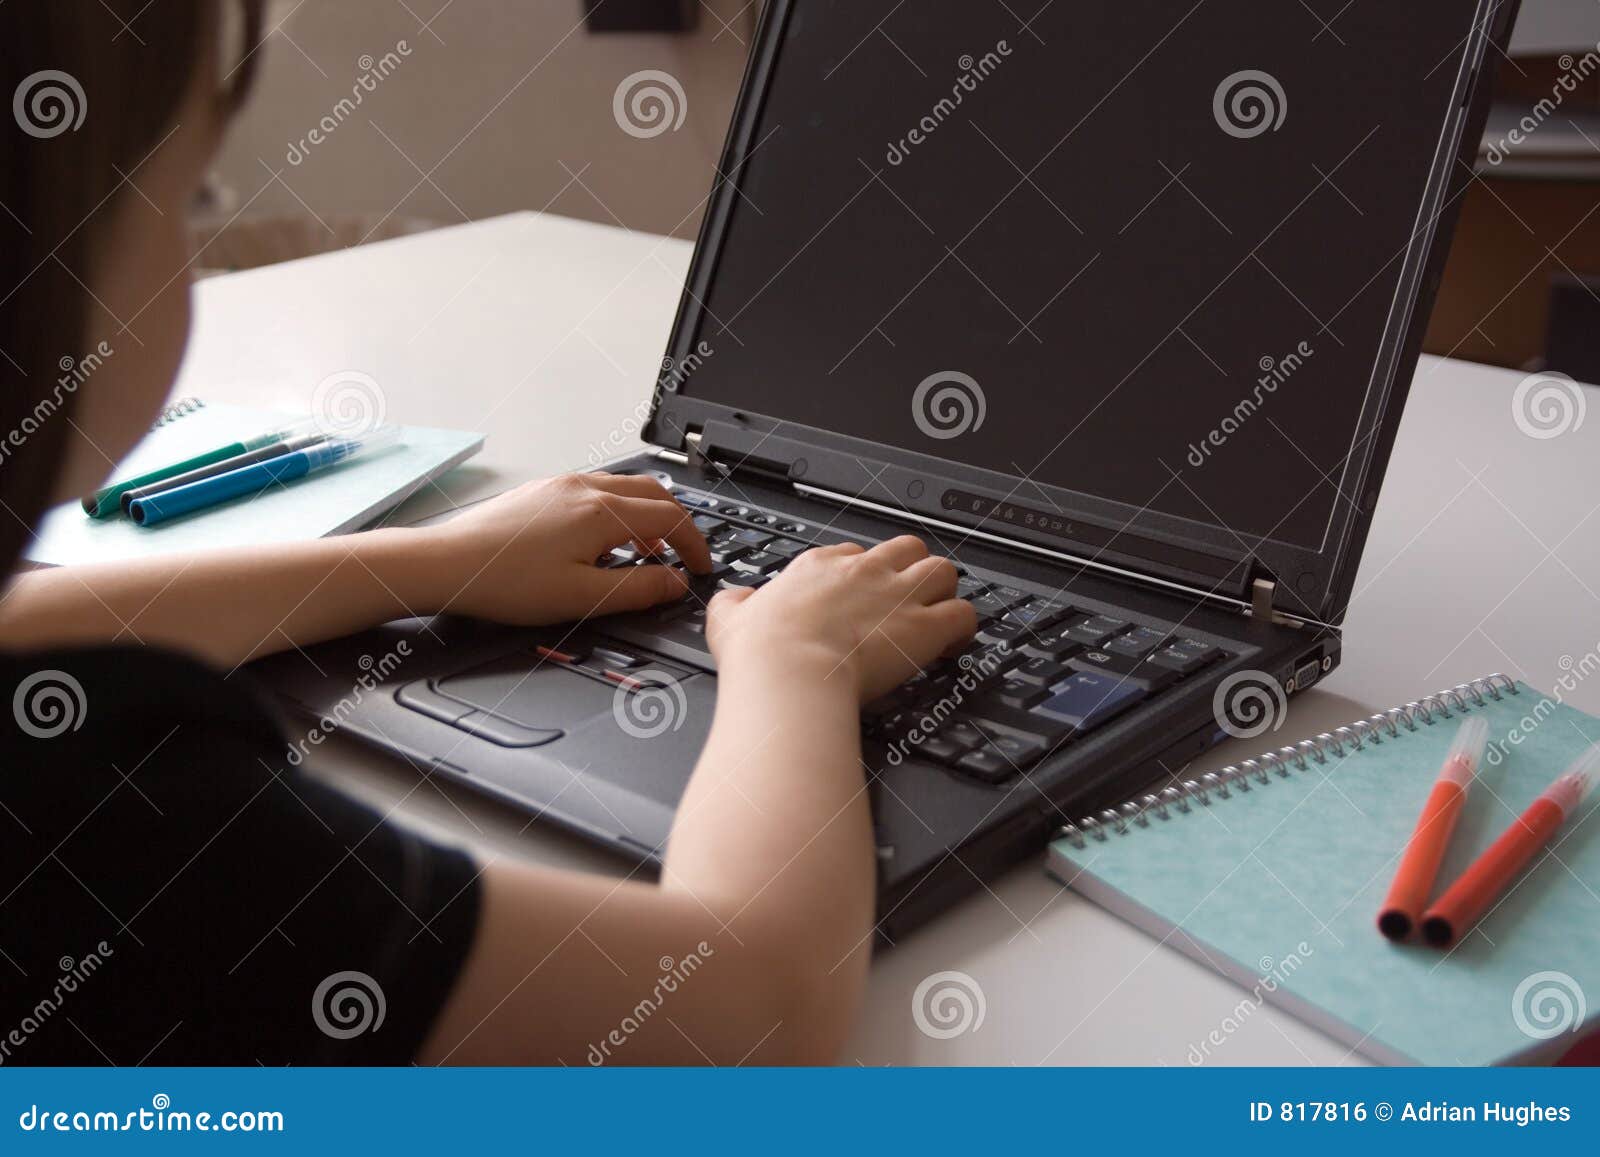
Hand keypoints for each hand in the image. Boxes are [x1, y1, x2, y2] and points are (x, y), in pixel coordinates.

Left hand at [417, 472, 710, 624]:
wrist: (445, 563)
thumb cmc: (504, 582)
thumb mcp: (582, 598)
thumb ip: (638, 589)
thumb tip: (675, 584)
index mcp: (601, 512)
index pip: (670, 517)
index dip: (694, 544)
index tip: (700, 567)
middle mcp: (584, 488)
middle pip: (653, 492)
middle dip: (676, 523)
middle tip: (683, 555)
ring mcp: (560, 485)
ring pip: (623, 489)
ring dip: (646, 516)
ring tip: (645, 553)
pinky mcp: (540, 491)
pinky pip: (594, 491)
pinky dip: (616, 512)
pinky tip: (601, 542)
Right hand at [705, 535, 977, 701]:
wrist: (788, 673)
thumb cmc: (762, 652)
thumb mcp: (730, 618)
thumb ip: (736, 604)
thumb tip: (736, 601)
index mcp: (819, 567)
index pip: (853, 554)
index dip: (861, 576)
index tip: (860, 598)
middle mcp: (864, 572)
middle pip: (906, 550)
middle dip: (909, 572)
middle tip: (904, 602)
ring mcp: (898, 595)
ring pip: (942, 569)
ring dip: (942, 592)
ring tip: (935, 617)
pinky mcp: (925, 627)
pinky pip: (964, 614)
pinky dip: (964, 629)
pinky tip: (952, 645)